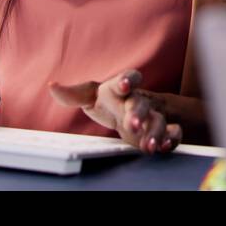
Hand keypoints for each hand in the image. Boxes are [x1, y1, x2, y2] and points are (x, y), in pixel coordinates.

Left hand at [49, 69, 181, 154]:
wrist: (133, 113)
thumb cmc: (109, 102)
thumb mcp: (91, 96)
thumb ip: (73, 94)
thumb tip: (52, 86)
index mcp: (121, 89)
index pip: (128, 78)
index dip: (127, 80)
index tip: (124, 85)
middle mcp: (138, 100)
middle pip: (141, 103)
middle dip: (138, 113)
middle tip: (132, 125)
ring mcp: (152, 115)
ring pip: (158, 121)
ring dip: (155, 132)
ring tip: (149, 147)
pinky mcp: (161, 130)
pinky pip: (173, 132)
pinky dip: (172, 138)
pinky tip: (165, 146)